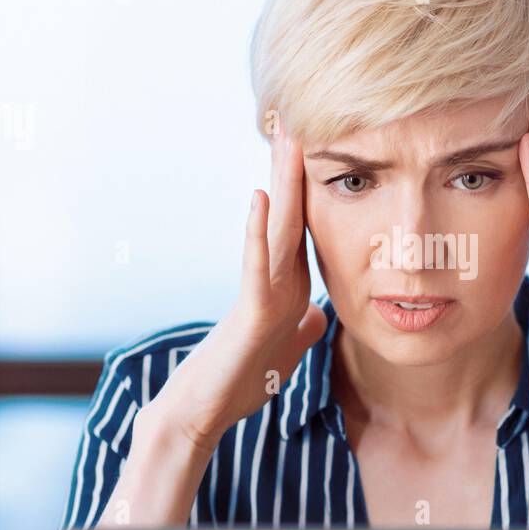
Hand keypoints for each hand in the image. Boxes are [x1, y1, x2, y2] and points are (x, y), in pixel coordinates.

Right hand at [145, 122, 327, 453]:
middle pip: (290, 213)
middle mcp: (273, 278)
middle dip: (296, 167)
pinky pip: (256, 266)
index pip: (305, 225)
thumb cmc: (238, 383)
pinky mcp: (250, 313)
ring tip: (284, 137)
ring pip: (275, 227)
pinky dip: (258, 232)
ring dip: (280, 182)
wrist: (203, 413)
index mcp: (287, 285)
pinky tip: (259, 197)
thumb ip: (300, 328)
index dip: (315, 186)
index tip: (325, 144)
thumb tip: (318, 315)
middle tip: (300, 116)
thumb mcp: (285, 352)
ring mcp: (259, 291)